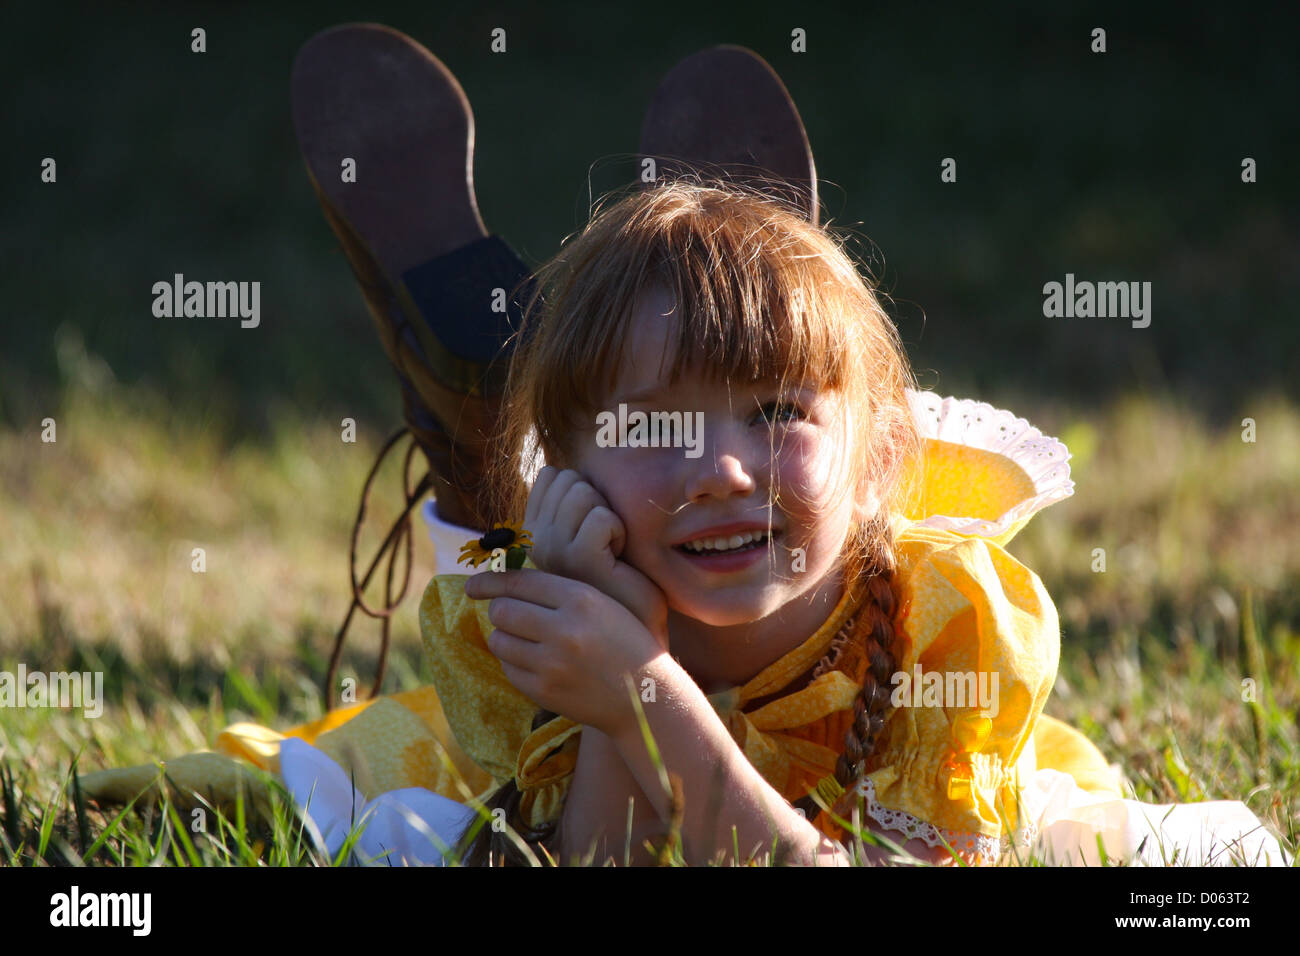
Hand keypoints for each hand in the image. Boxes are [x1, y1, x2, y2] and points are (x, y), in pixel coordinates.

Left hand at [463, 568, 666, 737]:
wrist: (647, 696)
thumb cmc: (624, 642)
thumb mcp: (603, 604)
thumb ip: (560, 591)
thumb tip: (505, 582)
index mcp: (581, 599)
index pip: (521, 582)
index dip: (491, 581)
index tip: (473, 585)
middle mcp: (565, 629)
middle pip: (502, 610)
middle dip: (500, 611)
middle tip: (511, 615)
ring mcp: (553, 663)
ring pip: (499, 640)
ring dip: (505, 637)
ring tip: (526, 640)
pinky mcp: (544, 691)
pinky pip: (509, 668)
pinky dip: (514, 663)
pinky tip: (536, 662)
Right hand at [524, 466, 667, 648]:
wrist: (637, 619)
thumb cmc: (618, 574)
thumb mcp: (586, 531)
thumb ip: (566, 504)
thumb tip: (554, 468)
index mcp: (532, 532)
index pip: (552, 475)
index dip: (584, 492)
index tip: (592, 529)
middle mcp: (535, 542)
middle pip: (568, 479)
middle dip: (597, 502)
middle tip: (603, 542)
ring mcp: (551, 552)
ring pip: (583, 493)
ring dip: (608, 517)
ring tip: (608, 551)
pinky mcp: (577, 560)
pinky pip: (601, 517)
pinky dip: (619, 531)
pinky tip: (616, 559)